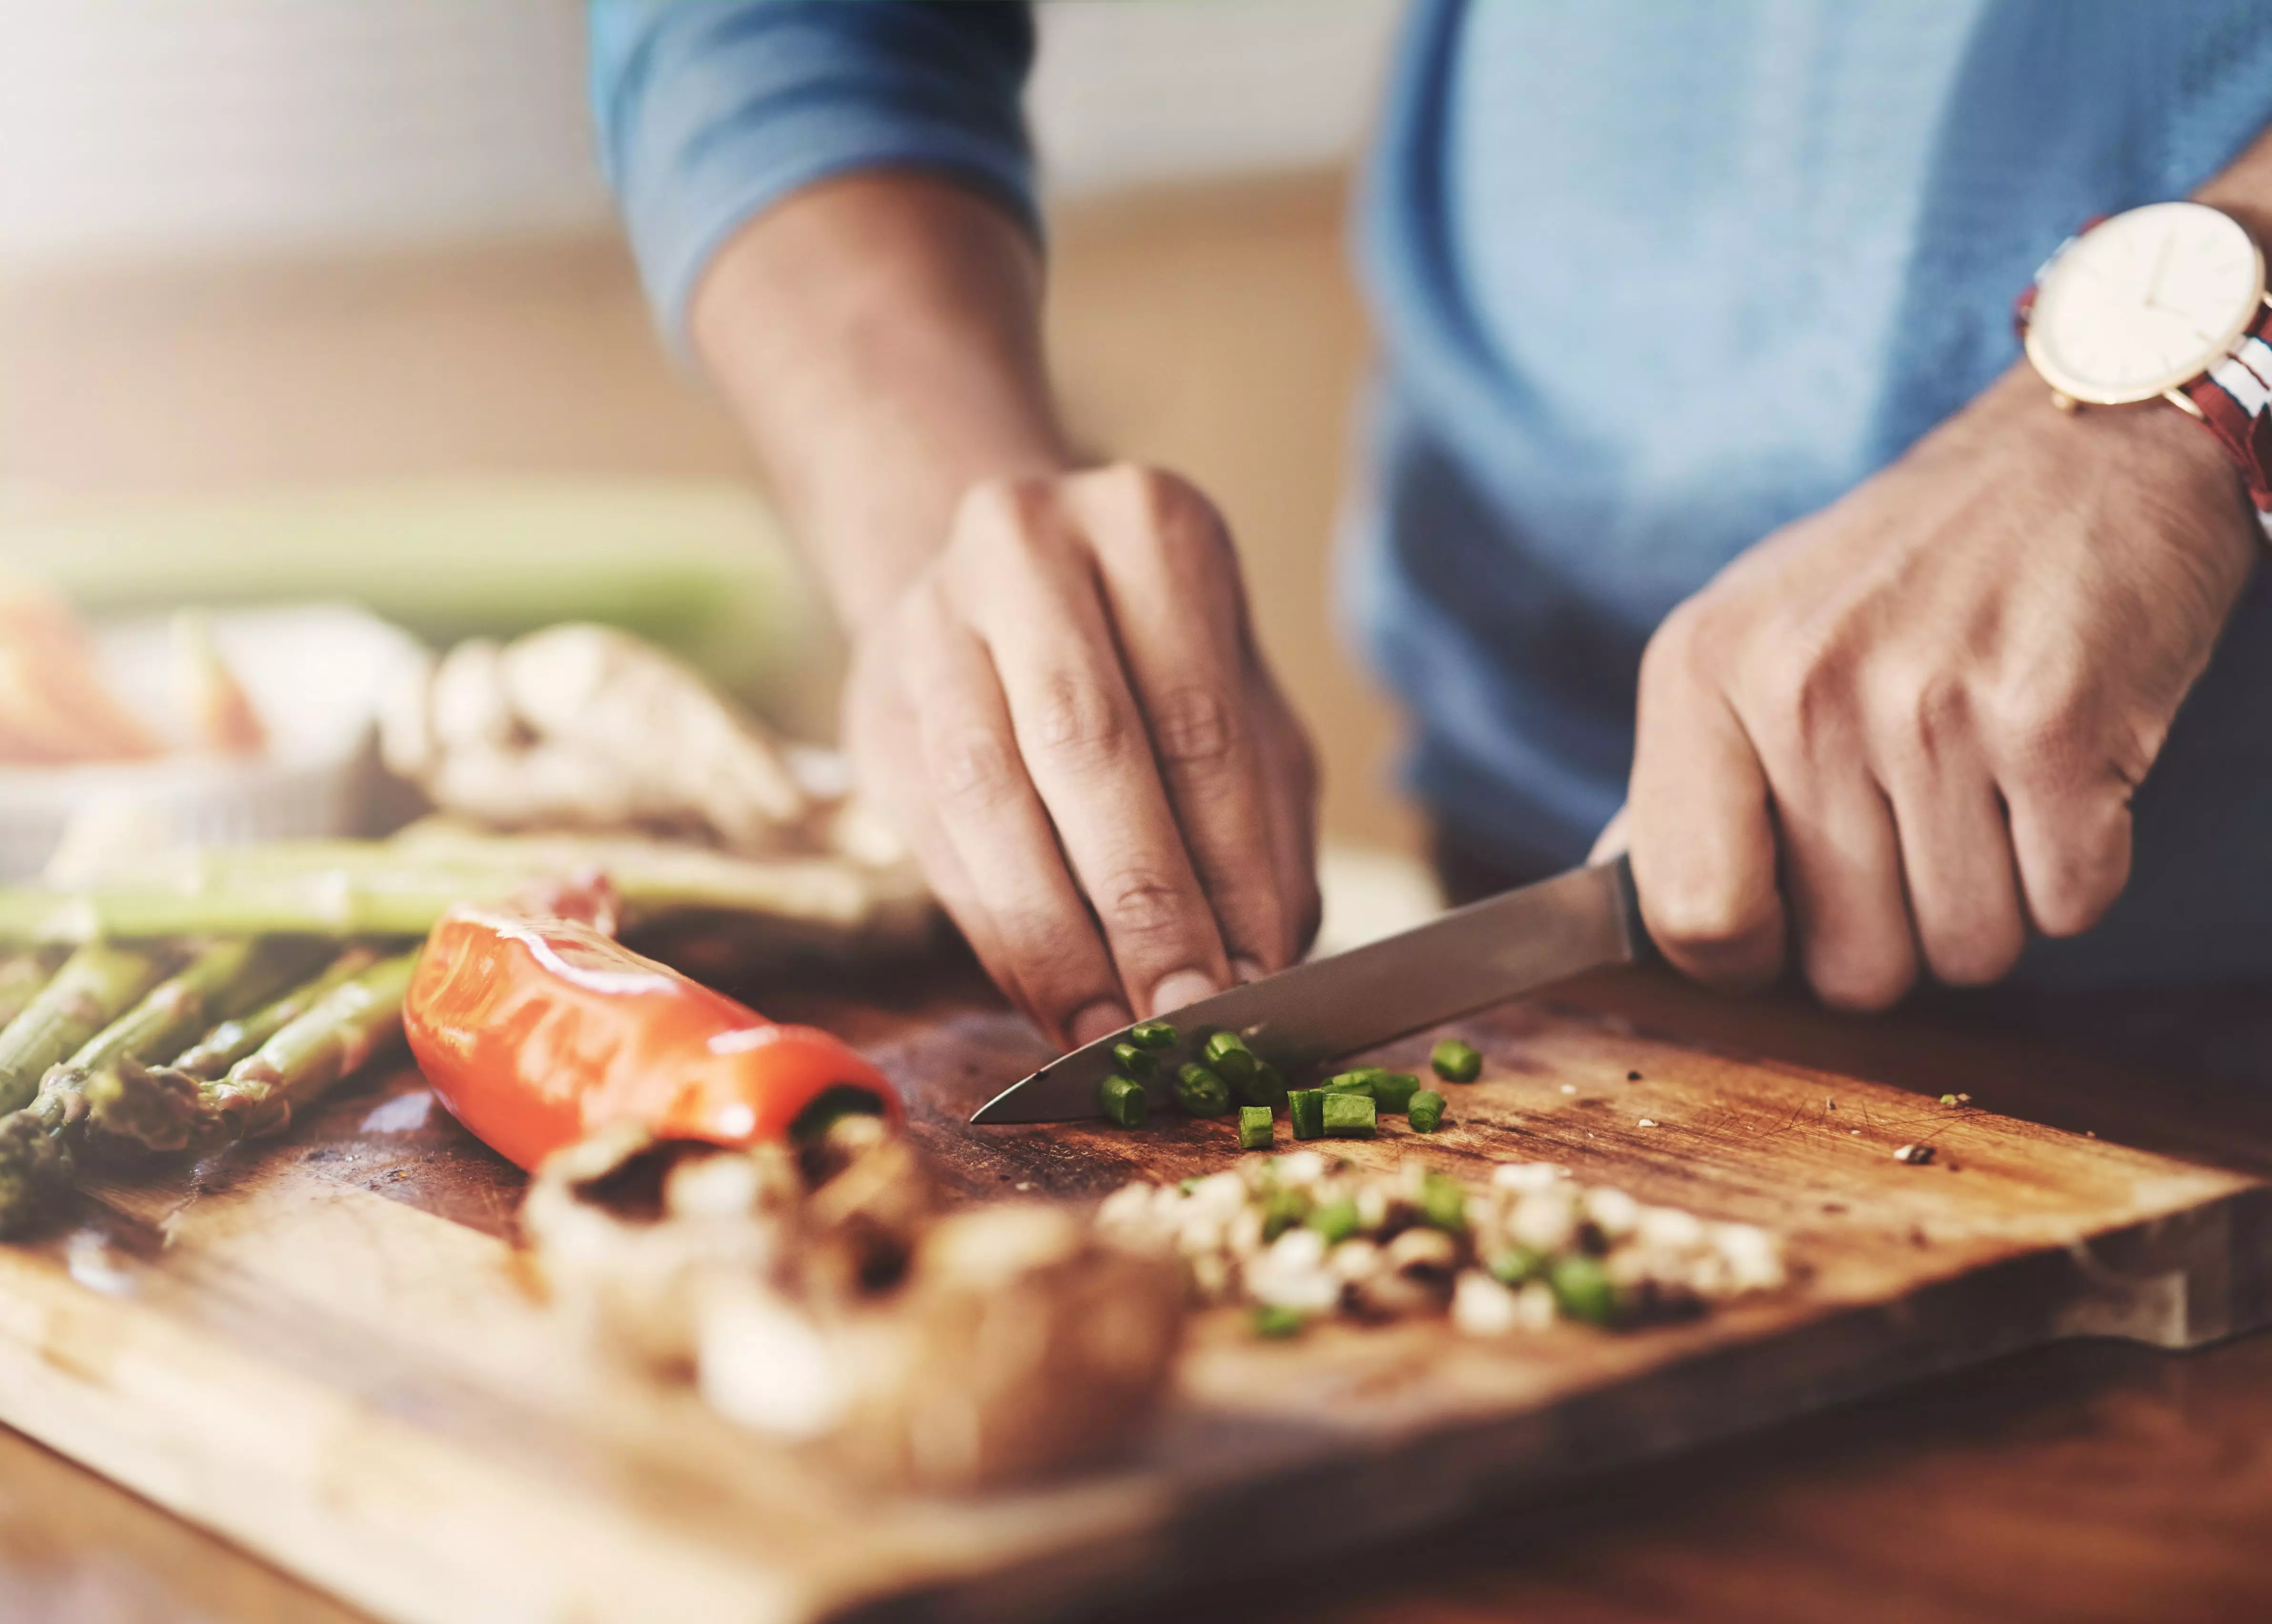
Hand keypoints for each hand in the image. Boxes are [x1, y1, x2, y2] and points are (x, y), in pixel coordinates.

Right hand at [843, 463, 1320, 1044]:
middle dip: (1141, 904)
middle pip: (1086, 746)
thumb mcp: (1241, 713)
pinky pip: (934, 837)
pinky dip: (996, 933)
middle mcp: (1027, 548)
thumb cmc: (1154, 665)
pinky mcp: (872, 705)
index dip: (1226, 867)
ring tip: (1110, 1031)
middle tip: (1182, 1018)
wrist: (1003, 591)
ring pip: (988, 795)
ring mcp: (931, 621)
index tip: (1252, 982)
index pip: (1199, 722)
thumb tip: (1259, 969)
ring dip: (1054, 935)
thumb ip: (1261, 830)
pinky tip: (1048, 1001)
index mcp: (1148, 527)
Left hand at [1611, 368, 2257, 1007]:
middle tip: (1919, 829)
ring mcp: (1928, 705)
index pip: (1690, 917)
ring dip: (1992, 904)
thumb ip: (1682, 780)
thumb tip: (1608, 895)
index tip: (1789, 922)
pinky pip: (2066, 905)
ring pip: (1966, 951)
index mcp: (1699, 670)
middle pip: (1848, 966)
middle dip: (1895, 936)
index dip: (1749, 958)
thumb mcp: (1747, 639)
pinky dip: (2075, 870)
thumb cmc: (1903, 571)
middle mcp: (1800, 687)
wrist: (2080, 449)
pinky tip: (2057, 774)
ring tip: (1990, 788)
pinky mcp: (2057, 725)